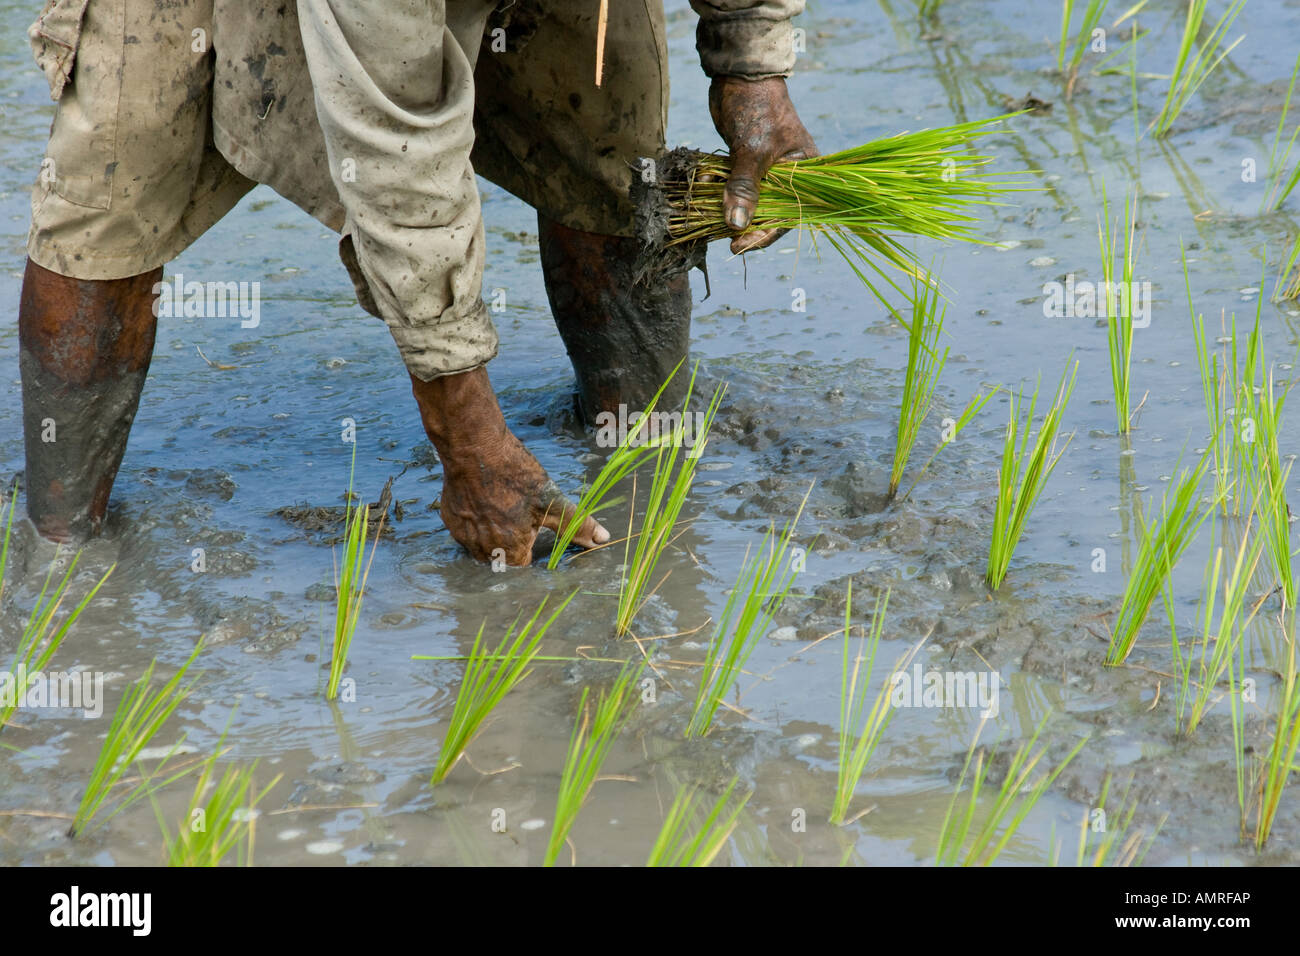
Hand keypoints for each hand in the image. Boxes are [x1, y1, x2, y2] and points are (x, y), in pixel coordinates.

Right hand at [410, 368, 607, 564]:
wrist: (472, 446)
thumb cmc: (514, 474)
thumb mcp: (551, 500)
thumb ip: (576, 524)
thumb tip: (602, 540)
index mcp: (511, 551)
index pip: (526, 567)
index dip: (533, 550)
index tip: (535, 533)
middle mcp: (484, 551)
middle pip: (504, 558)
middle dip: (513, 543)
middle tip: (519, 515)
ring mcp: (463, 536)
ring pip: (483, 546)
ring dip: (493, 534)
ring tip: (503, 507)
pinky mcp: (450, 519)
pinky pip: (467, 530)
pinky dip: (476, 520)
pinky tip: (485, 500)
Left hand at [709, 76, 817, 253]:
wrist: (738, 75)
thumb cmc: (758, 108)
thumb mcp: (753, 151)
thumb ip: (744, 189)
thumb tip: (735, 226)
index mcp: (804, 172)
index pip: (788, 215)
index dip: (763, 235)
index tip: (738, 246)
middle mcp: (787, 175)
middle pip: (766, 213)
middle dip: (743, 225)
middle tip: (723, 239)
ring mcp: (764, 169)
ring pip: (746, 201)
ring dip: (725, 207)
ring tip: (708, 212)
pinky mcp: (744, 163)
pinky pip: (730, 185)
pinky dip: (716, 187)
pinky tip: (702, 180)